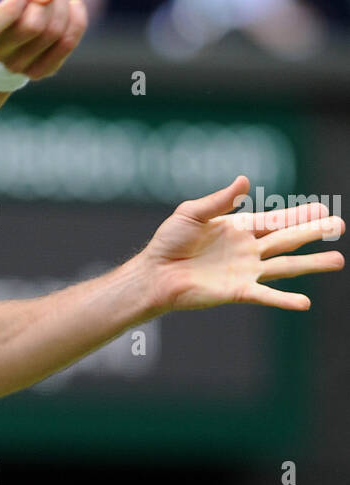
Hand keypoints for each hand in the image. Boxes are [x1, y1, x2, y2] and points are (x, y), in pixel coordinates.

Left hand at [140, 176, 343, 314]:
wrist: (154, 274)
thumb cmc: (168, 242)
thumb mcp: (191, 213)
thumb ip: (219, 200)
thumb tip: (245, 181)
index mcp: (239, 228)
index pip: (276, 220)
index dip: (299, 215)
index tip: (323, 209)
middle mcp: (247, 250)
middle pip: (287, 240)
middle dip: (313, 232)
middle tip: (339, 225)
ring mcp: (245, 271)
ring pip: (285, 267)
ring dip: (311, 264)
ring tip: (337, 260)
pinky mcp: (237, 291)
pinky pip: (265, 296)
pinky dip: (284, 300)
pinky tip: (304, 303)